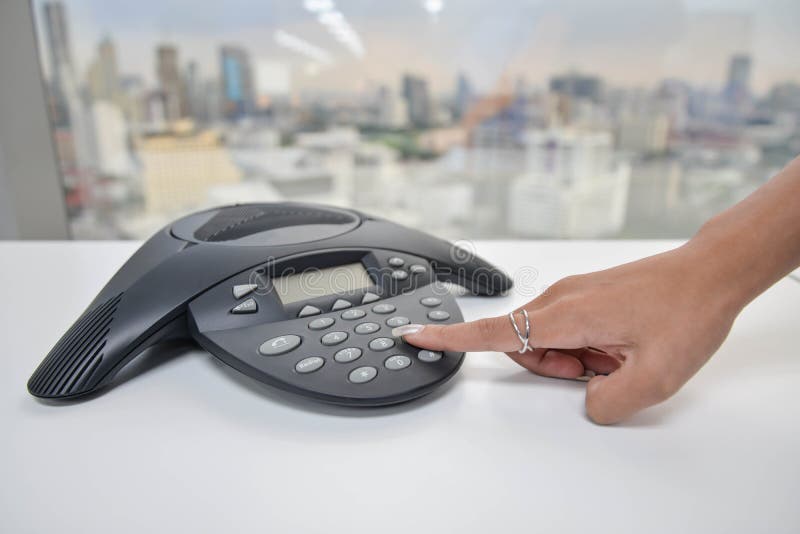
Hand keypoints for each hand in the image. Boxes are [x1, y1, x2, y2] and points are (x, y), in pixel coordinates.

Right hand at [393, 241, 744, 423]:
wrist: (711, 272)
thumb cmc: (686, 311)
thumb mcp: (655, 377)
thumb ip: (608, 402)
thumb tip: (587, 401)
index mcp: (567, 315)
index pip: (493, 332)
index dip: (451, 338)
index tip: (415, 335)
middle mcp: (562, 298)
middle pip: (524, 345)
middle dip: (553, 369)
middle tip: (603, 370)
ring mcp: (573, 294)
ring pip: (546, 340)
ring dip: (574, 359)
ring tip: (618, 355)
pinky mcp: (585, 295)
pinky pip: (566, 329)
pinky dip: (585, 346)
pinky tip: (620, 344)